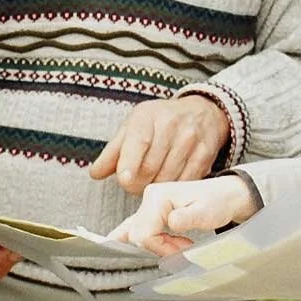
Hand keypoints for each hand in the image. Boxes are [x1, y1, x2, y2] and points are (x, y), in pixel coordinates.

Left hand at [89, 93, 229, 194]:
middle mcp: (170, 125)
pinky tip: (169, 182)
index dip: (129, 164)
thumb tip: (95, 174)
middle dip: (137, 183)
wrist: (203, 112)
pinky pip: (186, 181)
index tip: (124, 179)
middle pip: (150, 167)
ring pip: (167, 178)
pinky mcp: (205, 155)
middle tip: (133, 184)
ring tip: (150, 181)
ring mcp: (190, 140)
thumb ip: (113, 152)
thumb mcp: (133, 126)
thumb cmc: (161, 121)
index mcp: (147, 117)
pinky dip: (174, 188)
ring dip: (155, 188)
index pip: (138, 142)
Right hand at [108, 175, 257, 256]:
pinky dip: (153, 242)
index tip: (180, 252)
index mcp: (157, 197)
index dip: (160, 249)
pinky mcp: (152, 211)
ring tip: (179, 245)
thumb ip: (187, 218)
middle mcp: (149, 198)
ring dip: (157, 246)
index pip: (143, 234)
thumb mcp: (206, 213)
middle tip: (182, 249)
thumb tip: (171, 223)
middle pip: (137, 235)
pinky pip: (141, 231)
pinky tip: (169, 243)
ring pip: (137, 235)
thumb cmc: (217, 203)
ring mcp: (149, 204)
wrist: (225, 196)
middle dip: (159, 248)